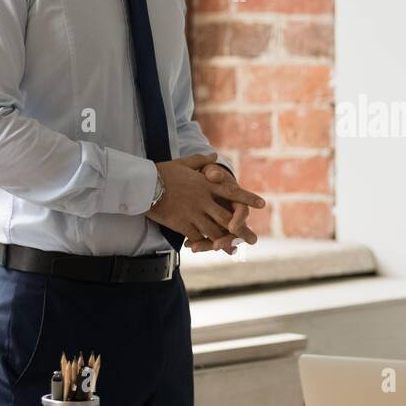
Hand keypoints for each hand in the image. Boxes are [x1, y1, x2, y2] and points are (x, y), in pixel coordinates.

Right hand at [146, 153, 264, 250]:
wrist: (144, 184)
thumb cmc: (163, 172)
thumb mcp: (184, 163)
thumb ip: (202, 162)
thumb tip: (215, 156)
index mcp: (207, 185)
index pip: (233, 192)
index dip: (248, 198)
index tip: (261, 204)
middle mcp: (204, 200)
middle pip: (227, 218)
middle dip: (241, 230)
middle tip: (253, 239)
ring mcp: (194, 213)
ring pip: (215, 231)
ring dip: (225, 241)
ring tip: (234, 249)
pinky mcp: (182, 224)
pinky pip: (197, 236)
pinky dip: (203, 243)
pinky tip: (208, 249)